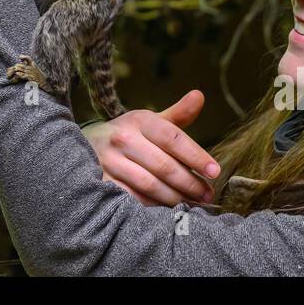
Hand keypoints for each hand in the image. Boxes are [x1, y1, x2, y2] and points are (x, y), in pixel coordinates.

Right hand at [82, 90, 221, 206]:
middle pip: (164, 165)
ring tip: (192, 202)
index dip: (196, 156)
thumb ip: (178, 115)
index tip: (215, 171)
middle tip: (207, 194)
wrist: (89, 144)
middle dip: (190, 183)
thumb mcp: (151, 121)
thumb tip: (199, 96)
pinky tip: (167, 208)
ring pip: (150, 184)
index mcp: (140, 120)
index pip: (173, 138)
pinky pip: (134, 197)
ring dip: (175, 196)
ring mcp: (111, 161)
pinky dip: (154, 205)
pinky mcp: (103, 181)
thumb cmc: (131, 134)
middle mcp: (123, 138)